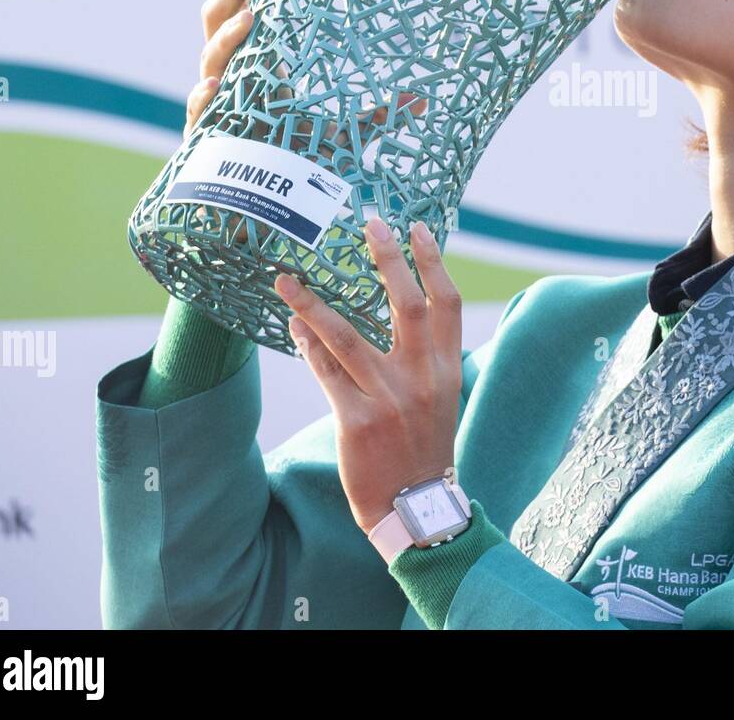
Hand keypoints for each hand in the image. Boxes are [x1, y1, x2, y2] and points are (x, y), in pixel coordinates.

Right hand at [184, 0, 427, 245]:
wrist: (263, 224)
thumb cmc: (295, 172)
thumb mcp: (339, 138)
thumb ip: (375, 119)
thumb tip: (423, 101)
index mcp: (255, 73)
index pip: (240, 19)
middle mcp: (228, 86)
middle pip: (214, 29)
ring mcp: (212, 113)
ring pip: (207, 66)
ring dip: (225, 42)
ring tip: (248, 23)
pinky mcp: (204, 144)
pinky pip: (198, 116)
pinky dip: (203, 99)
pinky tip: (214, 89)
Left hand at [273, 217, 462, 534]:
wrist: (416, 508)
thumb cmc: (425, 447)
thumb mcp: (443, 398)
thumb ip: (428, 357)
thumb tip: (407, 308)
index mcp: (447, 368)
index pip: (446, 303)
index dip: (433, 262)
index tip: (417, 228)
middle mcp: (422, 378)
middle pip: (404, 306)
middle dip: (387, 260)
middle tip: (369, 224)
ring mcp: (389, 399)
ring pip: (348, 337)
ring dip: (314, 303)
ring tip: (286, 279)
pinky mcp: (356, 421)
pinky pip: (325, 373)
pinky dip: (307, 344)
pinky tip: (292, 323)